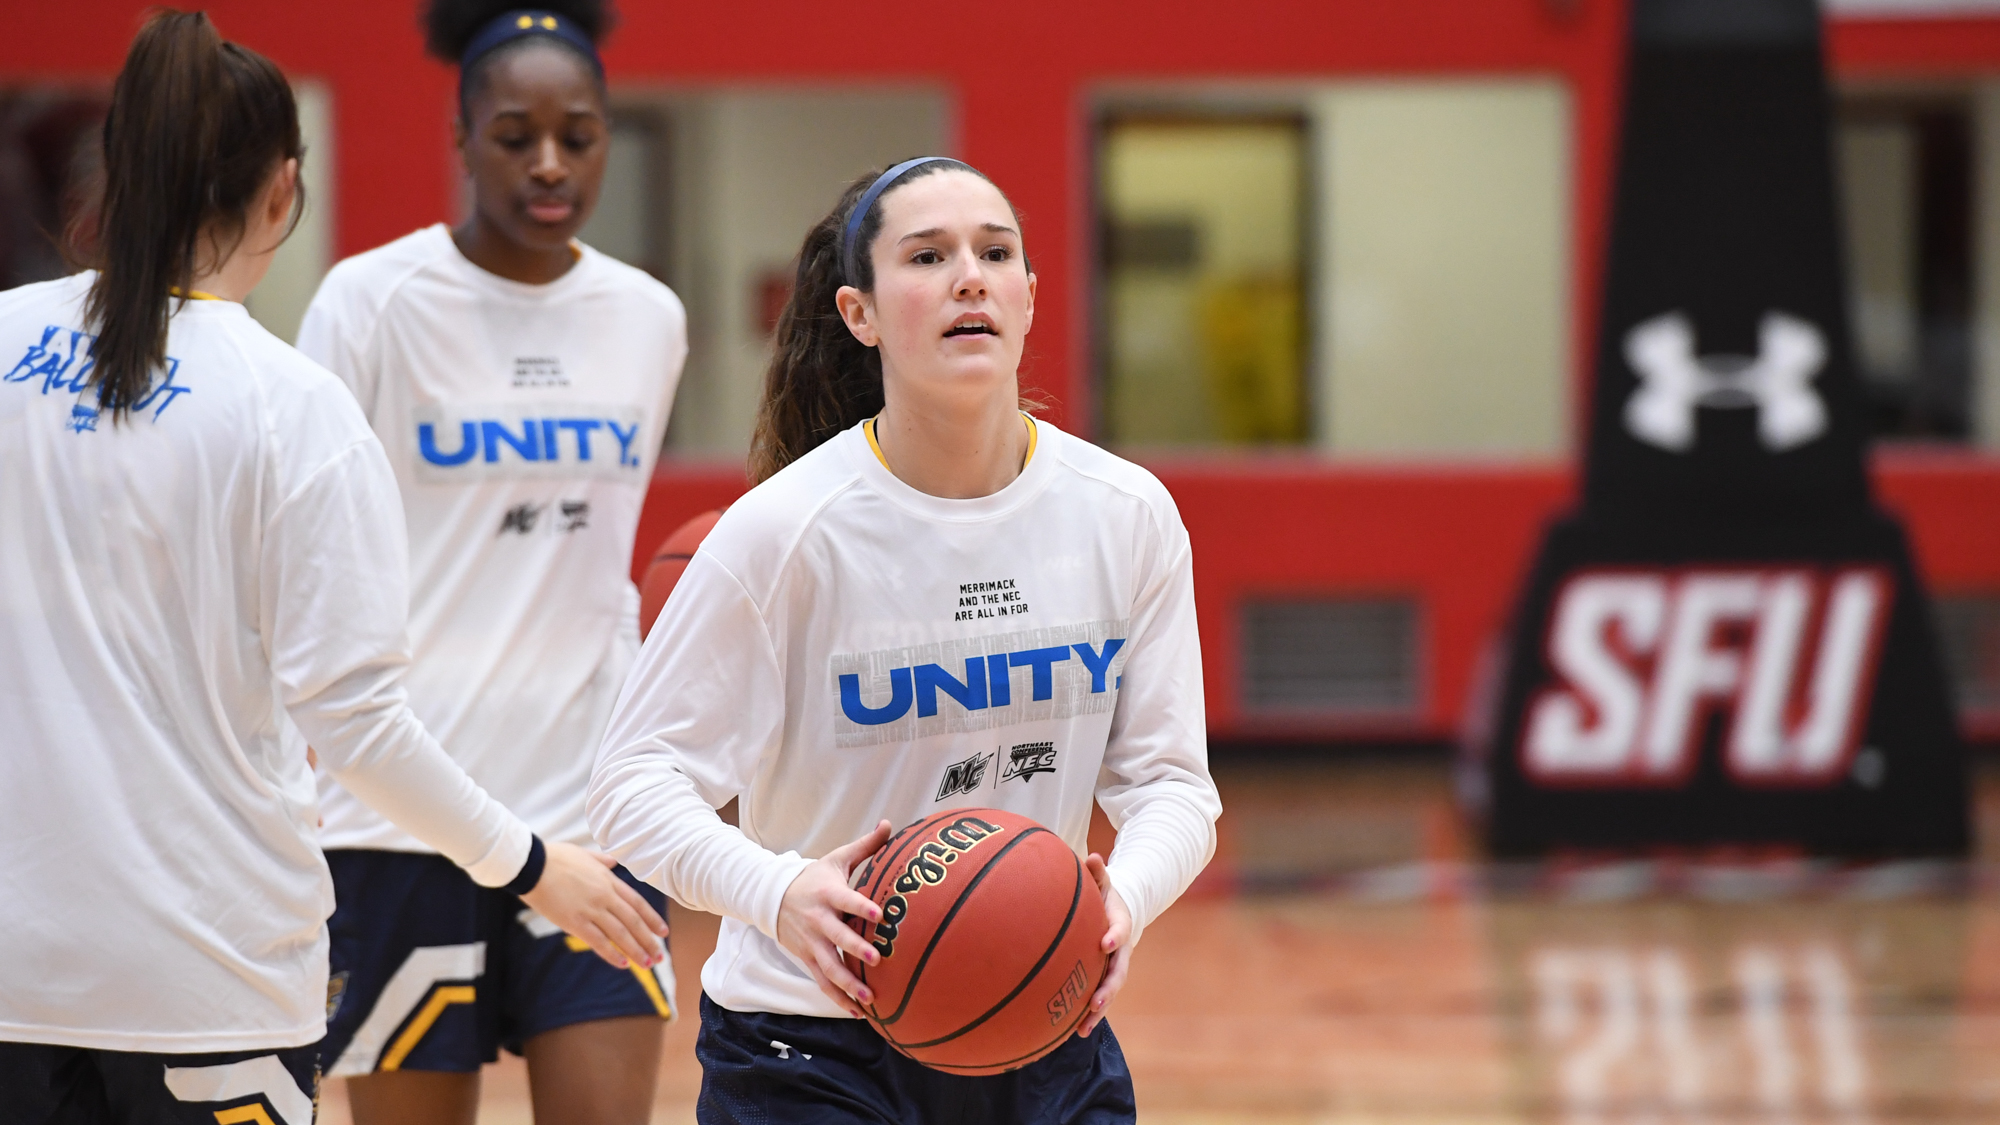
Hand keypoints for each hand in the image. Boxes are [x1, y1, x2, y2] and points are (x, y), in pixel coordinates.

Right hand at [519, 843, 668, 969]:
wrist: (533, 864)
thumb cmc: (555, 857)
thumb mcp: (584, 854)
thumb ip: (602, 861)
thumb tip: (613, 862)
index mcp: (609, 880)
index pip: (638, 903)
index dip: (652, 919)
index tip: (663, 932)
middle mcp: (605, 896)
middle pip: (634, 921)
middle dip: (648, 940)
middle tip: (659, 956)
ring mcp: (591, 909)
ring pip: (620, 933)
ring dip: (636, 950)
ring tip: (647, 964)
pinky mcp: (575, 922)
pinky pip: (598, 941)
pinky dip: (612, 953)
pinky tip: (623, 964)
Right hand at [777, 820, 891, 1016]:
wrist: (772, 897)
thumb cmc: (813, 878)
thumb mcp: (836, 859)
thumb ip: (866, 846)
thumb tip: (889, 823)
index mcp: (828, 893)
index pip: (846, 900)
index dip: (861, 906)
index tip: (879, 914)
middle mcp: (818, 920)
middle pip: (837, 937)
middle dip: (855, 949)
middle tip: (876, 959)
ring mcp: (811, 942)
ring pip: (829, 967)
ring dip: (848, 983)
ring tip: (869, 998)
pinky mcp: (807, 958)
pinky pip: (823, 982)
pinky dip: (838, 998)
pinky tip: (858, 1011)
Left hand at [1078, 853, 1131, 1037]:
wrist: (1120, 912)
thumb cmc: (1105, 896)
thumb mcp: (1104, 882)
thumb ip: (1098, 873)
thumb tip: (1092, 857)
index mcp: (1120, 925)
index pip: (1120, 931)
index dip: (1115, 937)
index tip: (1104, 943)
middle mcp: (1120, 951)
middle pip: (1118, 972)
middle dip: (1108, 988)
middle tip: (1096, 1001)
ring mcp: (1113, 967)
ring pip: (1108, 992)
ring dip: (1098, 1011)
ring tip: (1083, 1027)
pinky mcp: (1102, 978)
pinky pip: (1096, 998)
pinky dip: (1087, 1015)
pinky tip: (1072, 1032)